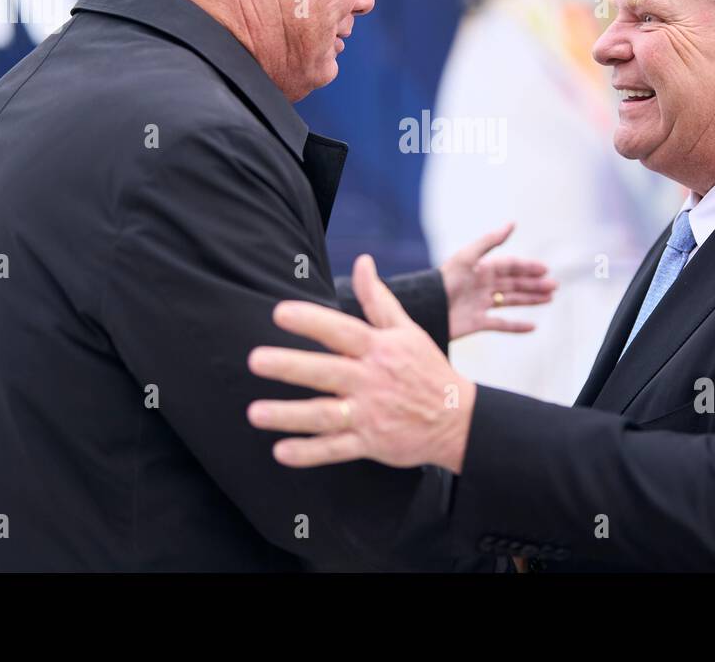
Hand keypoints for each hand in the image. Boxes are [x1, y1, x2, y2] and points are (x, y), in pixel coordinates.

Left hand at [247, 254, 475, 472]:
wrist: (459, 419)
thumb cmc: (427, 370)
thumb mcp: (406, 330)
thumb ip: (378, 299)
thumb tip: (361, 261)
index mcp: (379, 349)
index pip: (340, 330)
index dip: (311, 321)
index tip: (279, 313)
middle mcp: (372, 380)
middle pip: (326, 372)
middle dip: (290, 366)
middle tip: (255, 361)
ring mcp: (371, 414)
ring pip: (325, 415)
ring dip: (289, 415)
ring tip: (254, 412)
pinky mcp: (372, 443)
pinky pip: (336, 450)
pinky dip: (309, 453)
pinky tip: (281, 452)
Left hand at [440, 223, 556, 339]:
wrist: (426, 309)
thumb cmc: (444, 280)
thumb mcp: (467, 257)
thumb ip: (490, 241)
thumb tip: (512, 223)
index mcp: (481, 269)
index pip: (510, 267)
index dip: (528, 267)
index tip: (546, 270)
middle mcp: (482, 286)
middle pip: (514, 283)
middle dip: (534, 284)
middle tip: (554, 286)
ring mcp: (481, 305)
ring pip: (511, 301)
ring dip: (531, 300)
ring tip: (549, 299)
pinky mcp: (477, 323)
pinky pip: (501, 325)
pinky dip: (517, 326)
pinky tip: (533, 327)